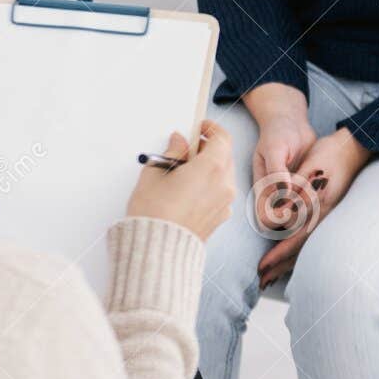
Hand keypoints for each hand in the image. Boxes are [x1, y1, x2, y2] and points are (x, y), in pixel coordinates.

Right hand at [125, 121, 234, 241]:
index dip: (211, 129)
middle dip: (209, 147)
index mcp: (211, 167)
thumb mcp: (155, 172)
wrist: (157, 251)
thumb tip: (179, 141)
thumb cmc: (154, 212)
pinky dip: (210, 184)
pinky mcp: (220, 218)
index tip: (198, 128)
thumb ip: (172, 152)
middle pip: (225, 155)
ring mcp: (225, 203)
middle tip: (187, 148)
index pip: (222, 137)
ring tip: (185, 170)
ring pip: (224, 174)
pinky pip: (221, 192)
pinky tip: (189, 189)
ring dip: (210, 166)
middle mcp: (224, 184)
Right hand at [244, 83, 317, 234]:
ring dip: (306, 214)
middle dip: (294, 221)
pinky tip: (323, 197)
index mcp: (263, 187)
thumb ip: (277, 171)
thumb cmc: (278, 133)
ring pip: (295, 216)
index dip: (276, 221)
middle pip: (281, 222)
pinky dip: (314, 205)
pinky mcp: (302, 187)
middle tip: (308, 206)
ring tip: (317, 199)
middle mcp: (275, 193)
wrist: (291, 121)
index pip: (264, 218)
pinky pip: (307, 203)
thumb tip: (285, 193)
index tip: (291, 209)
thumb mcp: (275, 149)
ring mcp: (288, 191)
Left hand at [257, 127, 371, 287]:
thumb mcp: (311, 168)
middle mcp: (324, 215)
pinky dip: (298, 251)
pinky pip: (311, 238)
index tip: (261, 266)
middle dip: (280, 265)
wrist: (353, 147)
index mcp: (318, 206)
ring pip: (306, 245)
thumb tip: (283, 212)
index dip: (277, 254)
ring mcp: (328, 215)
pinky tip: (291, 257)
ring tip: (272, 276)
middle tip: (262, 279)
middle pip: (300, 248)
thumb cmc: (328, 153)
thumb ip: (297, 188)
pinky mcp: (328, 211)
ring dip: (288, 262)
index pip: (294, 238)